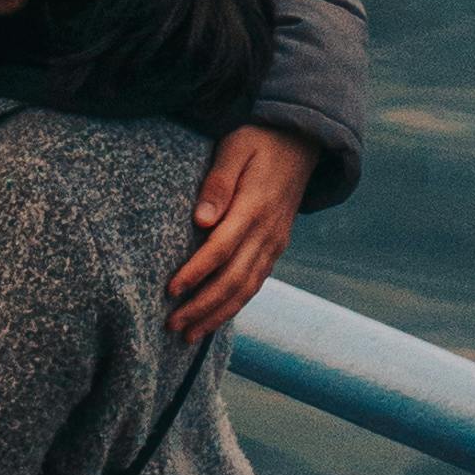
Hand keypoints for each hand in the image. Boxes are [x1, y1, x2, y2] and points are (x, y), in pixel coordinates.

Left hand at [170, 121, 314, 339]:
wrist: (303, 141)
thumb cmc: (260, 140)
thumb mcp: (236, 147)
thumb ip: (218, 183)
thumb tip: (200, 220)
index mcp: (255, 208)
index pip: (221, 249)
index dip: (196, 273)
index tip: (170, 290)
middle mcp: (268, 232)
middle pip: (233, 279)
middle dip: (202, 306)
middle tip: (172, 324)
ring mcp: (275, 243)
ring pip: (246, 288)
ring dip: (217, 314)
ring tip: (188, 334)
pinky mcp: (276, 247)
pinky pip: (256, 283)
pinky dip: (235, 305)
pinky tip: (215, 318)